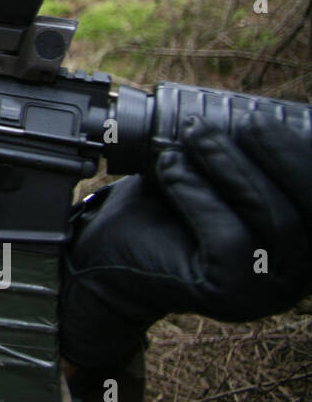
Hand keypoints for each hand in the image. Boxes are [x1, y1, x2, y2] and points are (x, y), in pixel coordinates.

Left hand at [60, 112, 311, 369]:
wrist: (109, 253)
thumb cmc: (167, 209)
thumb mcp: (211, 176)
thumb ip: (243, 154)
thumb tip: (264, 108)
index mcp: (304, 236)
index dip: (304, 152)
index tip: (272, 114)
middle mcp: (300, 270)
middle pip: (311, 203)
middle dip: (278, 153)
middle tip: (243, 119)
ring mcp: (268, 288)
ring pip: (274, 219)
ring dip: (231, 166)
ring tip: (192, 134)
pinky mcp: (231, 293)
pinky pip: (230, 237)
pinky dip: (199, 194)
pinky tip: (171, 168)